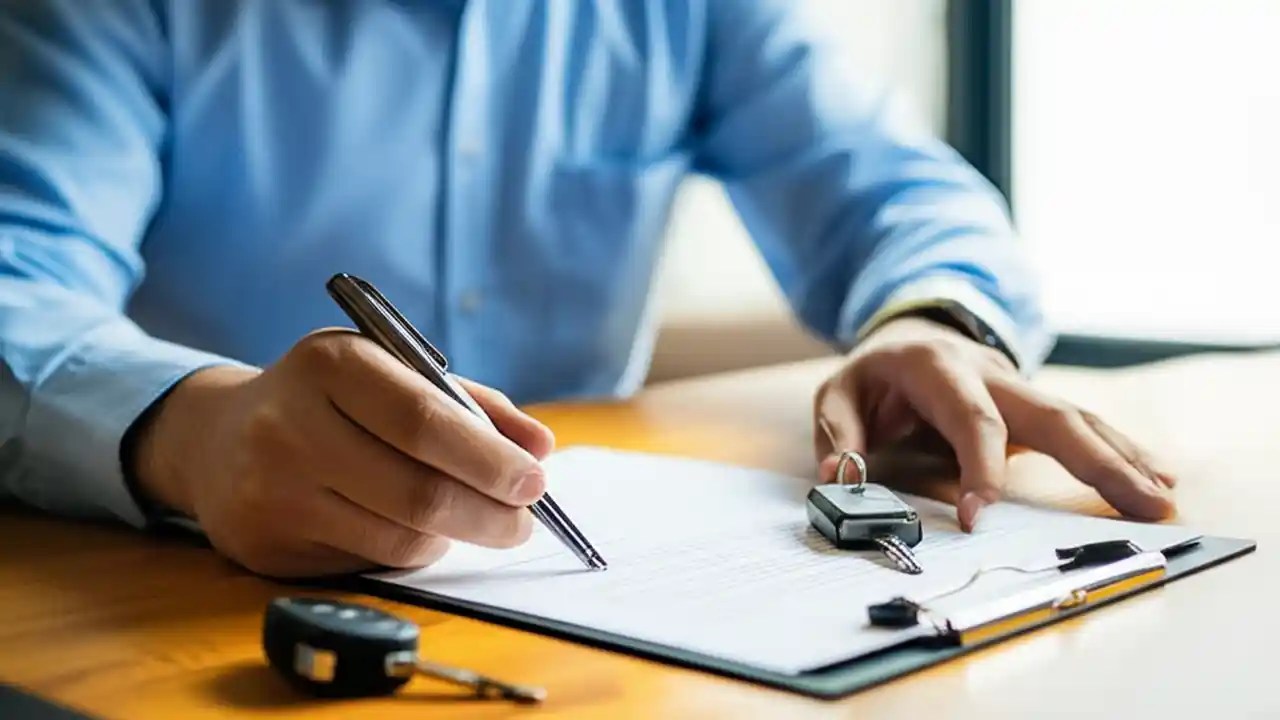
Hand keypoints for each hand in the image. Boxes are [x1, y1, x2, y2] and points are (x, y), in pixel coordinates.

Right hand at [131, 329, 554, 576]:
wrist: (219, 439)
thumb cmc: (333, 401)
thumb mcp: (393, 374)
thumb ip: (472, 405)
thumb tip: (540, 447)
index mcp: (330, 362)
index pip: (424, 420)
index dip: (489, 458)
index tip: (535, 481)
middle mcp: (290, 424)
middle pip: (417, 491)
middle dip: (489, 514)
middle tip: (523, 522)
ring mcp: (272, 490)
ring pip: (400, 537)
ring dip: (454, 535)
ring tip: (473, 519)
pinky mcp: (267, 546)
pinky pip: (370, 561)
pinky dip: (412, 551)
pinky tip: (415, 529)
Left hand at [813, 317, 1176, 529]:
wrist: (908, 329)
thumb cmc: (875, 373)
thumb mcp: (838, 393)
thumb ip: (840, 434)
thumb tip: (843, 478)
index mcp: (938, 369)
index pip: (970, 419)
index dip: (980, 467)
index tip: (980, 517)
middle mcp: (990, 373)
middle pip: (1051, 413)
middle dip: (1096, 459)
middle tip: (1139, 502)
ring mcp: (1019, 386)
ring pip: (1079, 417)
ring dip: (1123, 457)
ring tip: (1162, 496)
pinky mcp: (1033, 405)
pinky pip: (1082, 426)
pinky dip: (1120, 451)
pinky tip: (1157, 476)